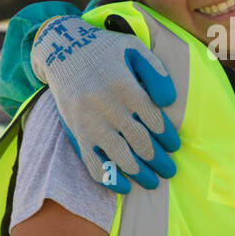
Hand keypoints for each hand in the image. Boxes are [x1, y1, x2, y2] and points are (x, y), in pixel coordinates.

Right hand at [30, 15, 179, 192]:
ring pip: (121, 156)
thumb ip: (155, 72)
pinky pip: (93, 163)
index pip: (154, 120)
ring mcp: (91, 123)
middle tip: (170, 171)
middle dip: (159, 161)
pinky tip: (123, 187)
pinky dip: (109, 178)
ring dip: (140, 173)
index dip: (167, 138)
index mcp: (126, 86)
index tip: (174, 147)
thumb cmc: (103, 50)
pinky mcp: (76, 133)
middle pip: (141, 142)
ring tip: (153, 182)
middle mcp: (109, 107)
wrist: (61, 51)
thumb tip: (169, 101)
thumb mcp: (134, 49)